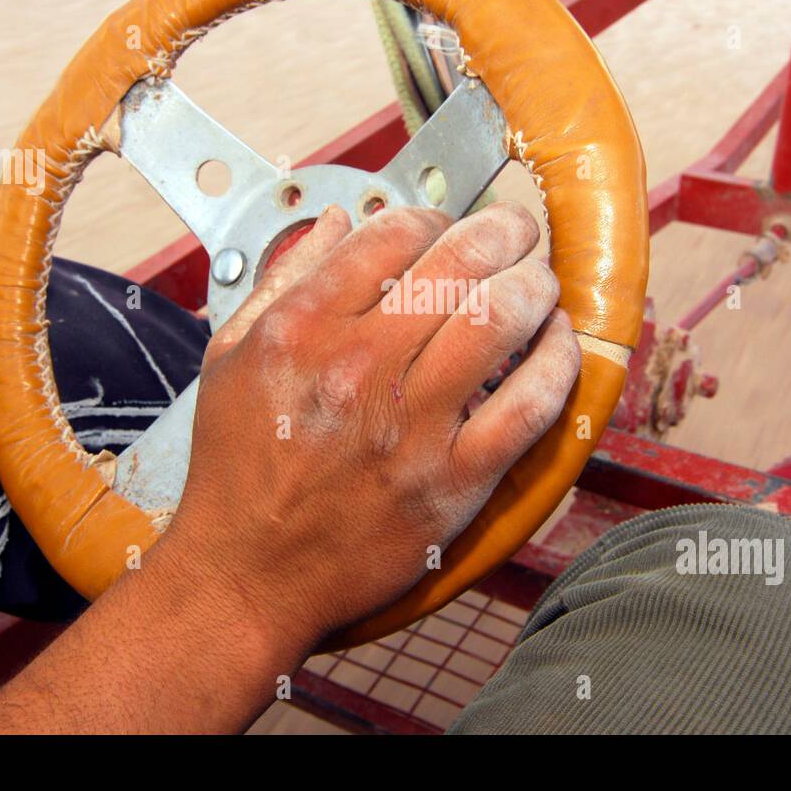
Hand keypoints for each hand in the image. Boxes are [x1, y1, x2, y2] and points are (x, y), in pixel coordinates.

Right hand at [165, 199, 579, 652]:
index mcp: (303, 328)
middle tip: (518, 233)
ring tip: (539, 282)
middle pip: (461, 260)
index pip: (395, 231)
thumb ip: (285, 280)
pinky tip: (559, 344)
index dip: (438, 214)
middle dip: (505, 230)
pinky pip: (530, 404)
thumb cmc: (238, 468)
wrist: (247, 576)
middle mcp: (359, 367)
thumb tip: (338, 221)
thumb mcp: (231, 357)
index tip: (449, 227)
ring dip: (536, 285)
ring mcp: (411, 426)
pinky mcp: (453, 481)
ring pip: (503, 317)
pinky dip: (558, 362)